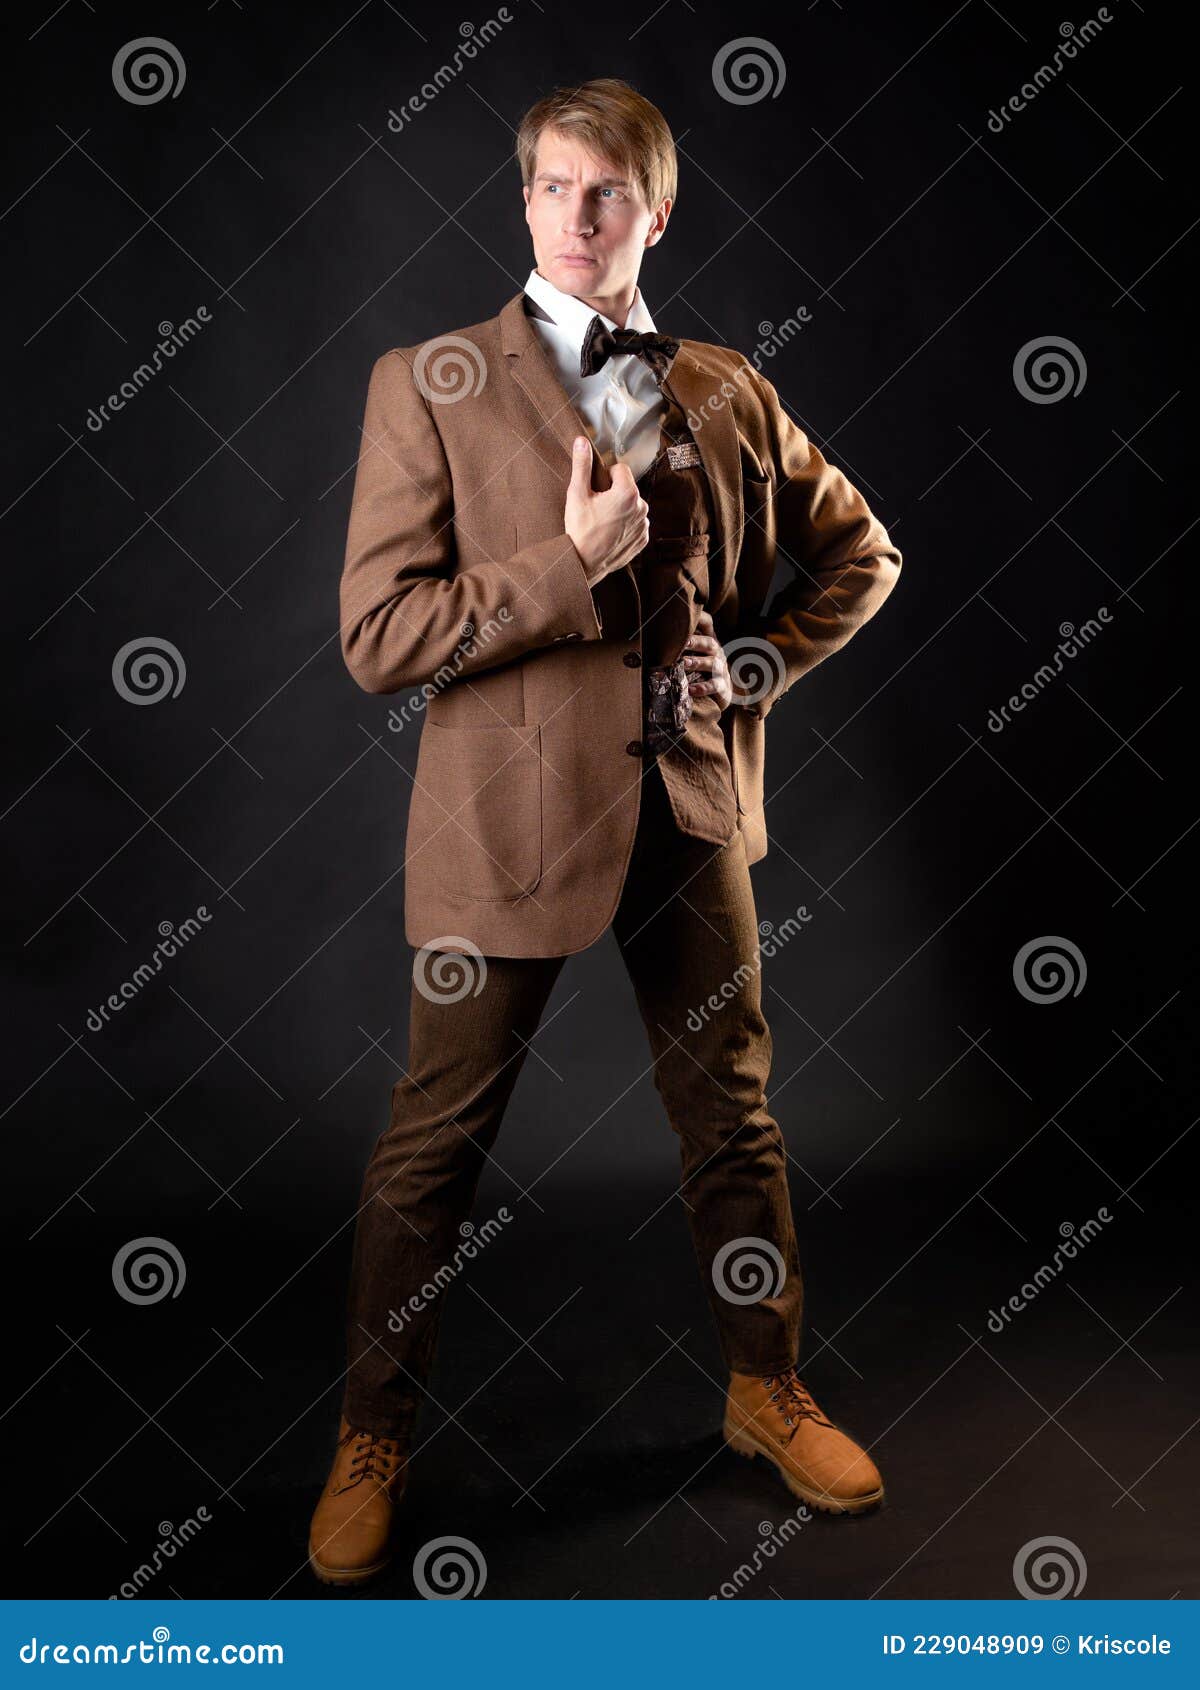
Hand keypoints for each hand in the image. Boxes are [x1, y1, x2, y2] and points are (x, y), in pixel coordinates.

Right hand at [564, 435, 649, 581]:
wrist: (583, 564)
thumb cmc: (579, 529)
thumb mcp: (577, 494)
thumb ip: (582, 465)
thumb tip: (581, 441)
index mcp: (627, 493)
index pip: (620, 469)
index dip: (606, 477)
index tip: (596, 490)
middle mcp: (641, 507)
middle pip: (627, 487)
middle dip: (613, 493)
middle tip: (596, 508)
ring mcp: (643, 525)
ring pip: (632, 505)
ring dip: (620, 509)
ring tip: (602, 522)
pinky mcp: (642, 539)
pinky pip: (635, 523)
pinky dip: (625, 525)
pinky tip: (610, 532)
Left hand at [681, 612, 732, 710]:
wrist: (720, 691)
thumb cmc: (700, 669)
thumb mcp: (692, 653)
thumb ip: (680, 643)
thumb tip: (655, 630)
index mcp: (708, 642)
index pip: (707, 624)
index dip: (700, 619)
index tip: (686, 616)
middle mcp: (717, 654)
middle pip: (709, 643)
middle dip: (695, 642)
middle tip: (681, 642)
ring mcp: (721, 670)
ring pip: (713, 664)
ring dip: (697, 663)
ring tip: (683, 663)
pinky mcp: (722, 687)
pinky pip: (714, 686)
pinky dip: (702, 687)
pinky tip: (690, 689)